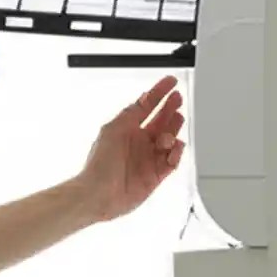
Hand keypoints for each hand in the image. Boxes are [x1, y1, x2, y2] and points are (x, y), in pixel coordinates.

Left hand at [74, 75, 186, 222]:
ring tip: (175, 123)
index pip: (147, 106)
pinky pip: (173, 160)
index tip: (170, 82)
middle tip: (178, 99)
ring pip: (170, 139)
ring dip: (173, 130)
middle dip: (170, 109)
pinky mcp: (156, 175)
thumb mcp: (113, 129)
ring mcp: (148, 158)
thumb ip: (131, 114)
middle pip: (161, 121)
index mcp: (127, 129)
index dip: (159, 93)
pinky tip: (174, 147)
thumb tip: (144, 98)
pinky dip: (176, 153)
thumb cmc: (100, 164)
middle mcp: (139, 142)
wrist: (99, 194)